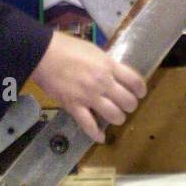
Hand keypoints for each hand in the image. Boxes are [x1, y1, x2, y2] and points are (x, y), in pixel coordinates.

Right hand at [29, 31, 147, 141]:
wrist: (44, 54)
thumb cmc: (67, 47)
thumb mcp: (93, 51)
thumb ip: (105, 64)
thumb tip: (114, 73)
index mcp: (108, 66)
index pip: (134, 81)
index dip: (140, 89)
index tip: (140, 93)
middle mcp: (103, 82)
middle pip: (127, 101)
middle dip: (130, 105)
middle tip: (126, 105)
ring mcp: (89, 96)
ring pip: (114, 115)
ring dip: (118, 118)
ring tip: (116, 117)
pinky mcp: (74, 106)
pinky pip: (89, 125)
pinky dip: (96, 134)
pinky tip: (100, 138)